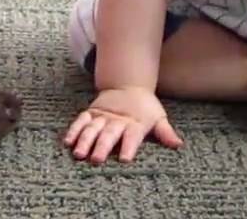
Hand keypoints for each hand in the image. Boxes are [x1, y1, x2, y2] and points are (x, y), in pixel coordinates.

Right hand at [63, 87, 182, 163]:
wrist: (129, 87)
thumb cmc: (145, 109)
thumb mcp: (158, 118)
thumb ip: (165, 133)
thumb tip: (178, 145)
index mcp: (135, 123)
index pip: (132, 136)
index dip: (129, 146)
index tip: (126, 159)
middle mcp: (117, 120)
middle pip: (109, 133)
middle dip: (102, 146)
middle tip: (96, 159)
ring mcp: (102, 116)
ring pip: (92, 128)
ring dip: (85, 140)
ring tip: (79, 153)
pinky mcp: (91, 113)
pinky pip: (81, 121)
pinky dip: (74, 130)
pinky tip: (67, 141)